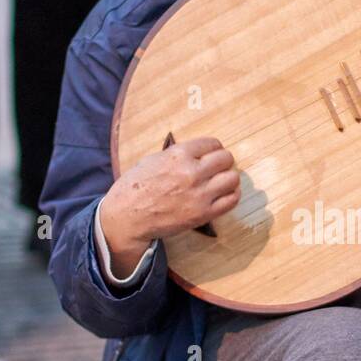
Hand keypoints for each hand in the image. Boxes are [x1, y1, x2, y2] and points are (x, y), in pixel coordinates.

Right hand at [99, 136, 239, 276]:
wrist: (128, 217)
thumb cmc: (135, 187)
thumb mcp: (153, 159)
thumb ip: (177, 154)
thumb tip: (196, 153)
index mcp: (178, 154)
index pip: (212, 143)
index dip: (213, 148)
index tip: (211, 154)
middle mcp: (191, 172)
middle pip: (226, 159)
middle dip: (223, 161)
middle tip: (217, 168)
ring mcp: (199, 194)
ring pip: (232, 178)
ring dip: (229, 178)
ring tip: (221, 181)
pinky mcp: (203, 214)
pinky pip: (231, 200)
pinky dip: (231, 195)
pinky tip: (224, 194)